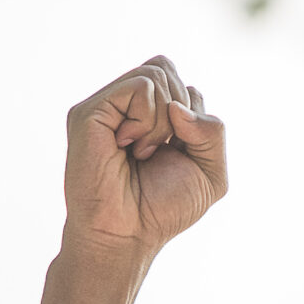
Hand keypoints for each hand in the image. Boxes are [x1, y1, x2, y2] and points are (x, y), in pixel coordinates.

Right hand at [60, 55, 226, 265]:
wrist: (127, 234)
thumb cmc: (162, 208)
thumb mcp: (211, 172)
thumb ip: (213, 131)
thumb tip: (177, 106)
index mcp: (151, 116)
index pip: (185, 86)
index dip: (193, 118)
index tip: (177, 153)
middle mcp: (125, 106)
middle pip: (167, 68)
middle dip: (180, 112)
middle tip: (158, 151)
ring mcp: (106, 107)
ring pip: (156, 73)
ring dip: (163, 119)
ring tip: (142, 153)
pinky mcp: (90, 112)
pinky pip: (140, 86)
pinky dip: (148, 119)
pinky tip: (129, 147)